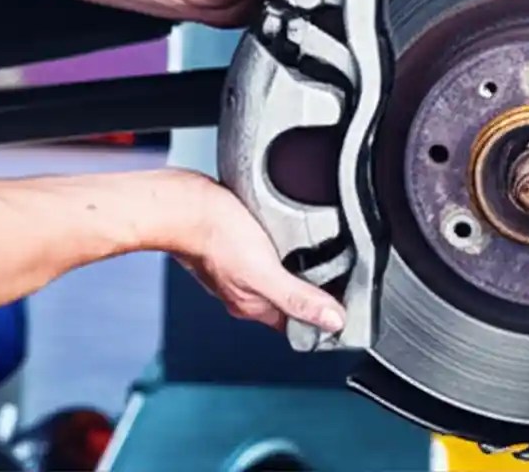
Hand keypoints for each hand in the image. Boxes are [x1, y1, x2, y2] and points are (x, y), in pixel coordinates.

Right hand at [175, 171, 343, 332]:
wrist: (184, 204)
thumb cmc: (215, 236)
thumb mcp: (265, 272)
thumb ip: (299, 298)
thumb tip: (332, 320)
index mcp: (253, 305)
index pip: (295, 324)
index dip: (320, 318)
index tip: (344, 305)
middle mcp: (244, 292)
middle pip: (288, 301)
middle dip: (312, 290)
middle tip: (339, 272)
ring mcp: (237, 270)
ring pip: (276, 277)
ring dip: (297, 267)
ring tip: (317, 251)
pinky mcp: (234, 246)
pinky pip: (264, 255)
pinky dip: (280, 250)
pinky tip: (287, 236)